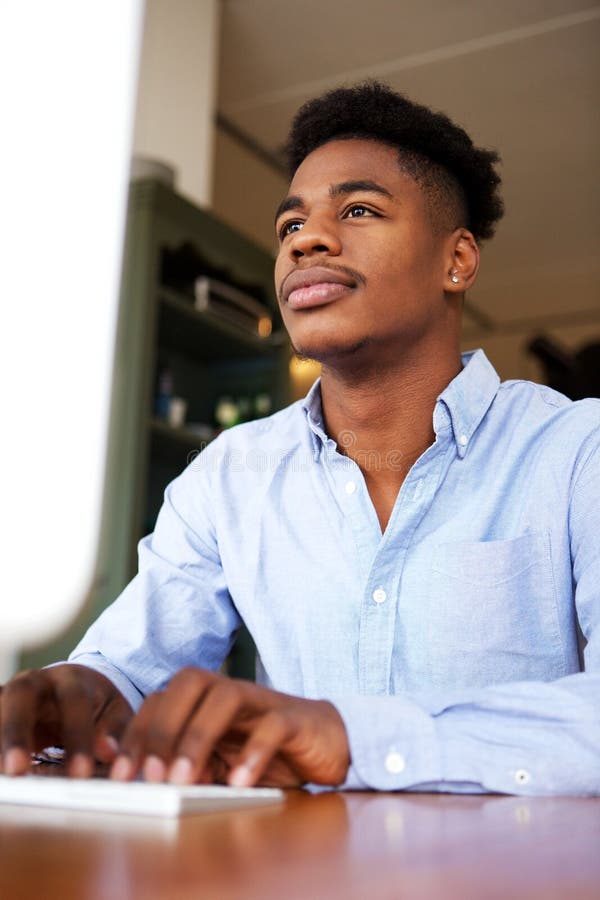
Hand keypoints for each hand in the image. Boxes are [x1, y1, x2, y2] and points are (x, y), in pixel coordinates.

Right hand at [0, 664, 132, 776]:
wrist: (73, 687)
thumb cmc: (97, 703)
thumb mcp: (115, 711)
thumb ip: (114, 730)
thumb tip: (109, 752)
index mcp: (71, 678)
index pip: (74, 701)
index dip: (77, 736)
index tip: (81, 773)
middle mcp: (34, 682)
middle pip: (18, 699)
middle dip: (16, 734)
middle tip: (17, 771)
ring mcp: (9, 696)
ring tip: (3, 782)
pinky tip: (0, 780)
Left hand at [110, 668, 350, 787]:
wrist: (328, 742)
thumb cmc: (267, 751)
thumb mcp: (220, 763)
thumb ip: (190, 766)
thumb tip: (150, 782)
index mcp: (207, 699)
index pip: (162, 698)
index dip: (138, 733)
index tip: (121, 774)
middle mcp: (231, 692)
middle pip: (189, 682)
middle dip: (164, 727)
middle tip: (152, 775)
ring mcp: (263, 702)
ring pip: (226, 696)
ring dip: (198, 736)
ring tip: (184, 780)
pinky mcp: (295, 719)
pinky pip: (272, 726)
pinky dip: (253, 753)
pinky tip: (238, 783)